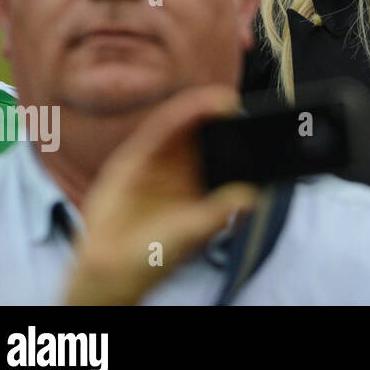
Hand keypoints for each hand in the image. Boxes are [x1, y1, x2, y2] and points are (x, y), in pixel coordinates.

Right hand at [64, 85, 258, 305]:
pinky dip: (174, 117)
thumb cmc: (156, 253)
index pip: (219, 148)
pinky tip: (191, 107)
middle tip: (236, 102)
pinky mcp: (132, 161)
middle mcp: (179, 166)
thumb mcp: (194, 233)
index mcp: (198, 179)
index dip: (234, 133)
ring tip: (221, 98)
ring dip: (199, 107)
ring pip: (180, 125)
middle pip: (201, 130)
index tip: (255, 124)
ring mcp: (156, 160)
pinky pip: (156, 132)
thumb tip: (251, 198)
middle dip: (218, 113)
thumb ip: (218, 213)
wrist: (113, 271)